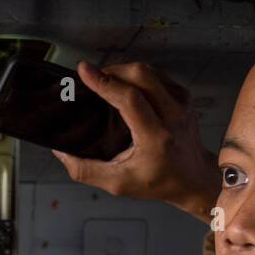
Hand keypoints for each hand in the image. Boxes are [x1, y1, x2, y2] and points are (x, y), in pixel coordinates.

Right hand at [52, 61, 221, 222]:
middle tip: (93, 77)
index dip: (105, 82)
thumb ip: (86, 171)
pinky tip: (126, 86)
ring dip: (124, 71)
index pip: (130, 99)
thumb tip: (60, 152)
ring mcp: (182, 104)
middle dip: (113, 70)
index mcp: (156, 138)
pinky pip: (157, 75)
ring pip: (148, 71)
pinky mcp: (184, 96)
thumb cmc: (158, 182)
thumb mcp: (119, 183)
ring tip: (107, 81)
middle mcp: (173, 116)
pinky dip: (137, 76)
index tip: (84, 71)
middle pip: (141, 75)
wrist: (194, 180)